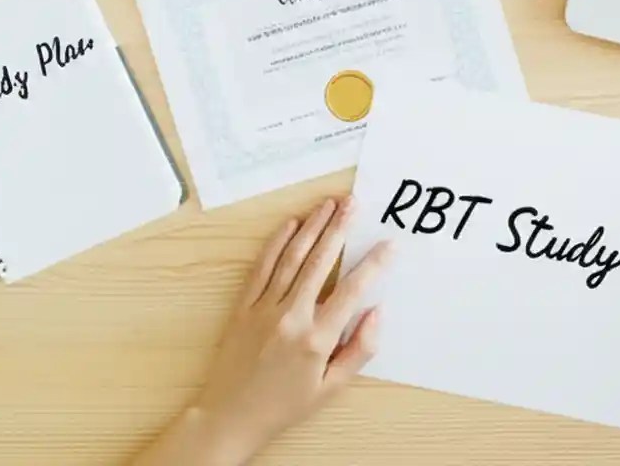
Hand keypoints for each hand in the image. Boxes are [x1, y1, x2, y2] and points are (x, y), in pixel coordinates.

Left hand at [133, 196, 394, 465]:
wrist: (230, 416)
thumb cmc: (284, 405)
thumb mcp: (331, 388)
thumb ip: (359, 350)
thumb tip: (377, 313)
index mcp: (317, 338)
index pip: (353, 290)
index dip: (374, 264)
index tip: (389, 244)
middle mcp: (291, 317)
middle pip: (321, 262)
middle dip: (340, 228)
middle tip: (354, 203)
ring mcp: (264, 308)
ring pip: (293, 258)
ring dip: (312, 227)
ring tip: (328, 205)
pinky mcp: (244, 307)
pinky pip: (262, 267)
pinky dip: (277, 243)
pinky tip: (290, 224)